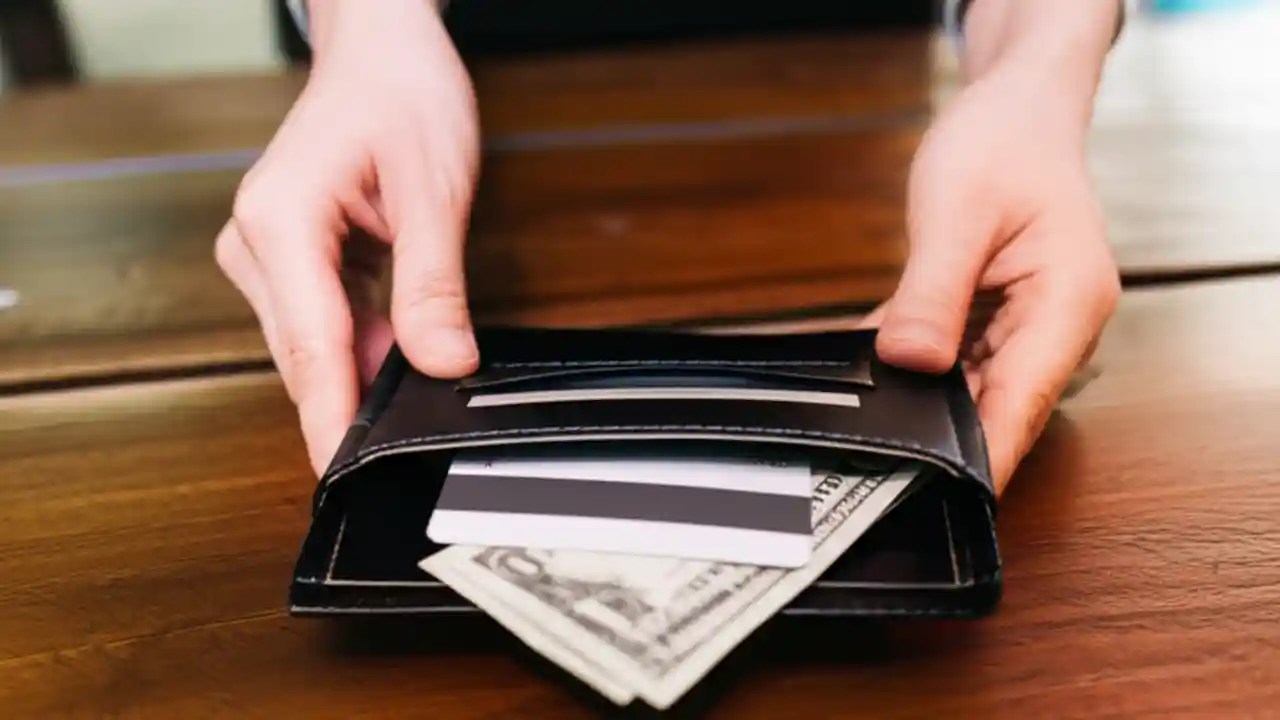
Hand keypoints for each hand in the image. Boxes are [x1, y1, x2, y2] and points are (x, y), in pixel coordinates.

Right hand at [216, 0, 479, 473]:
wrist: (383, 52)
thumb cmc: (401, 94)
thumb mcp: (435, 191)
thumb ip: (434, 283)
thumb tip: (442, 360)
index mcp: (282, 220)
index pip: (310, 346)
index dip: (330, 418)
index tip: (341, 474)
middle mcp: (257, 240)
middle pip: (308, 354)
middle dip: (360, 399)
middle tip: (418, 433)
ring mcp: (265, 252)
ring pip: (315, 345)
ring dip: (367, 367)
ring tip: (421, 370)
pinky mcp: (285, 259)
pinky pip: (323, 323)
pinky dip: (365, 342)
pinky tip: (402, 342)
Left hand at [867, 66, 1119, 494]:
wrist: (1019, 107)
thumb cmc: (1003, 142)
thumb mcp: (956, 213)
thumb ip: (931, 293)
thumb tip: (909, 362)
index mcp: (1066, 303)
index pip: (1021, 403)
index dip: (981, 456)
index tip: (940, 495)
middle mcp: (1056, 324)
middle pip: (998, 407)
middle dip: (941, 434)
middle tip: (878, 461)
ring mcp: (1029, 325)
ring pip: (973, 389)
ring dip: (924, 399)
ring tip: (868, 410)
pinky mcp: (1000, 318)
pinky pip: (956, 359)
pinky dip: (918, 365)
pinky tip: (875, 365)